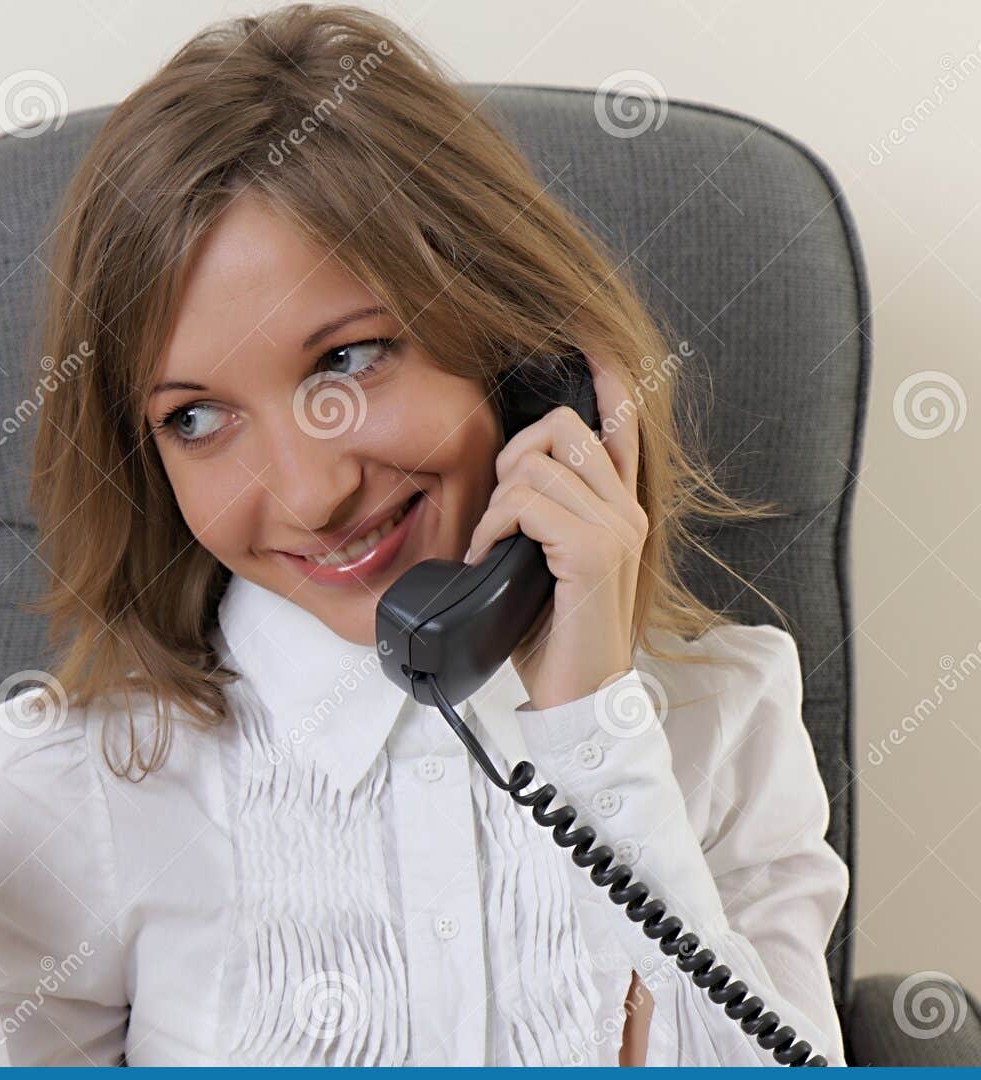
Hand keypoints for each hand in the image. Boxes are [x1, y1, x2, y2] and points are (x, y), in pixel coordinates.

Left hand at [462, 351, 646, 709]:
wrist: (581, 696)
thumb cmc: (556, 635)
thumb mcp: (548, 563)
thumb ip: (543, 517)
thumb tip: (508, 484)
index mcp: (620, 506)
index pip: (620, 421)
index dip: (605, 378)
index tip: (589, 347)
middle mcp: (627, 508)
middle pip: (562, 427)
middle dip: (511, 457)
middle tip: (497, 513)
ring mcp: (616, 528)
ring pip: (537, 464)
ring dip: (494, 504)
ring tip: (491, 545)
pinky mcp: (594, 552)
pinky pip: (526, 504)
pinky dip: (493, 527)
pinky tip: (489, 558)